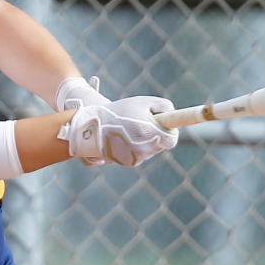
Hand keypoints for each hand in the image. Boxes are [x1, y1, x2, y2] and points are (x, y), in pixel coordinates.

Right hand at [60, 96, 178, 167]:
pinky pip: (139, 154)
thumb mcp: (143, 102)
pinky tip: (124, 138)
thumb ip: (163, 106)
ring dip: (145, 140)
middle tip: (145, 123)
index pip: (172, 139)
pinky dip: (135, 147)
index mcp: (150, 133)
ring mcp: (137, 157)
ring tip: (130, 129)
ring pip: (150, 150)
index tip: (165, 125)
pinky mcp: (129, 162)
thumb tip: (171, 114)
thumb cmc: (119, 112)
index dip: (170, 131)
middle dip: (157, 134)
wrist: (92, 128)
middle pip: (161, 144)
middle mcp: (145, 148)